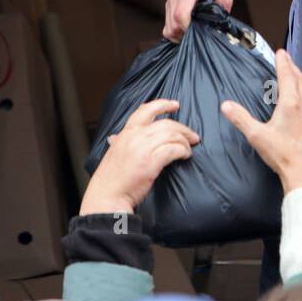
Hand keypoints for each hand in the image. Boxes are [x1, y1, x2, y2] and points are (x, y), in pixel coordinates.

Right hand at [83, 100, 199, 214]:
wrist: (108, 195)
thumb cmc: (111, 179)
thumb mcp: (113, 153)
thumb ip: (118, 142)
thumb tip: (115, 137)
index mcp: (126, 133)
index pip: (145, 110)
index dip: (162, 105)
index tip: (175, 105)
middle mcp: (135, 137)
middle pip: (166, 123)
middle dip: (183, 128)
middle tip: (193, 136)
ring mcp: (143, 148)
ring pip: (172, 135)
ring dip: (185, 141)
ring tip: (189, 149)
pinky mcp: (151, 161)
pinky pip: (174, 149)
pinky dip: (183, 151)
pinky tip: (185, 156)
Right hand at [163, 0, 239, 41]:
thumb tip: (221, 13)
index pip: (181, 13)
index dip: (189, 28)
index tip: (202, 32)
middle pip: (173, 24)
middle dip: (187, 34)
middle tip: (204, 33)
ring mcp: (171, 0)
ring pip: (169, 27)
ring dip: (182, 34)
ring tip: (199, 30)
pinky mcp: (171, 6)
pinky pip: (169, 26)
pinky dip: (178, 32)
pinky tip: (191, 29)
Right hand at [220, 48, 301, 192]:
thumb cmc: (282, 156)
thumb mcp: (257, 135)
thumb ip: (240, 118)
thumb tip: (226, 106)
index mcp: (291, 104)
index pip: (287, 75)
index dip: (283, 62)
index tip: (281, 53)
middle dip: (294, 69)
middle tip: (288, 63)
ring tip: (299, 81)